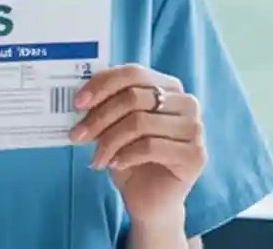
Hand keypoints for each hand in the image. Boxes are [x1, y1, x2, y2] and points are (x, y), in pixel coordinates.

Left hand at [69, 64, 206, 227]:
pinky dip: (125, 155)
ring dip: (109, 141)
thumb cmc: (132, 159)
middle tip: (78, 135)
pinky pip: (150, 147)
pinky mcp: (194, 155)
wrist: (151, 200)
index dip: (102, 84)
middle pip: (134, 97)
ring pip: (139, 122)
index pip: (133, 73)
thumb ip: (105, 107)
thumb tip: (81, 98)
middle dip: (99, 117)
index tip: (78, 103)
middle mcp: (186, 102)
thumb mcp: (115, 127)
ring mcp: (194, 128)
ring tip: (96, 158)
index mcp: (168, 87)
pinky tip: (115, 164)